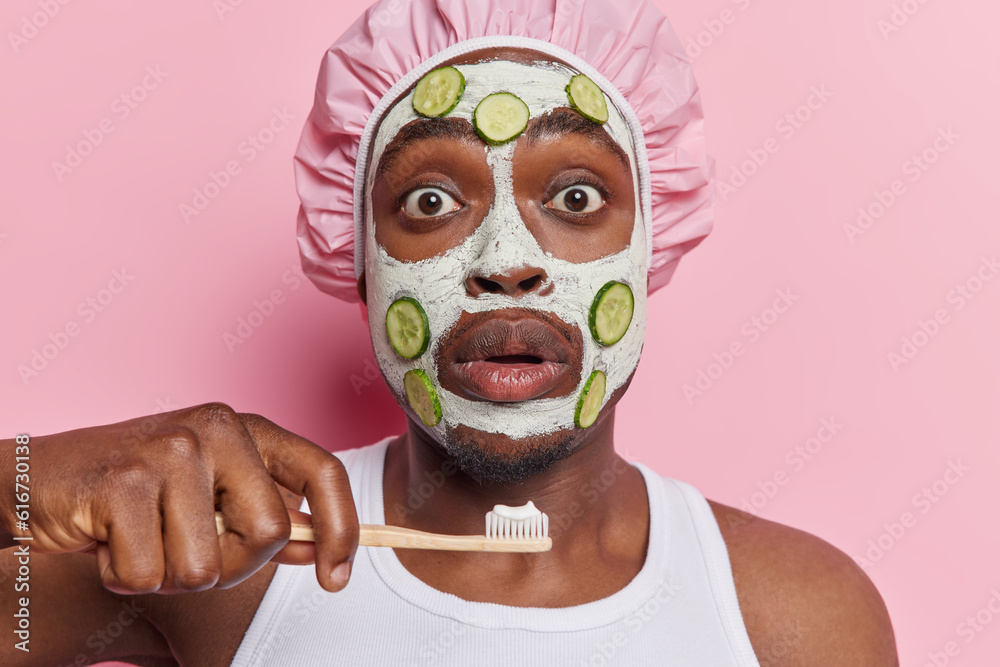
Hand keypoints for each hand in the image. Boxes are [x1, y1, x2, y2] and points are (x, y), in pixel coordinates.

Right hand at [0, 403, 358, 593]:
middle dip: (230, 563)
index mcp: (246, 428)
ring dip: (169, 575)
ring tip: (140, 537)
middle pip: (268, 531)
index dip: (342, 528)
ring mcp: (170, 450)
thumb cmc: (137, 495)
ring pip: (206, 566)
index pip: (322, 470)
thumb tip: (315, 548)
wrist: (44, 480)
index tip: (337, 578)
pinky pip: (149, 575)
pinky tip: (107, 540)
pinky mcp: (124, 482)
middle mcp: (216, 428)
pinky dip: (125, 576)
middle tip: (183, 544)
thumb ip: (263, 518)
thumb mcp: (211, 497)